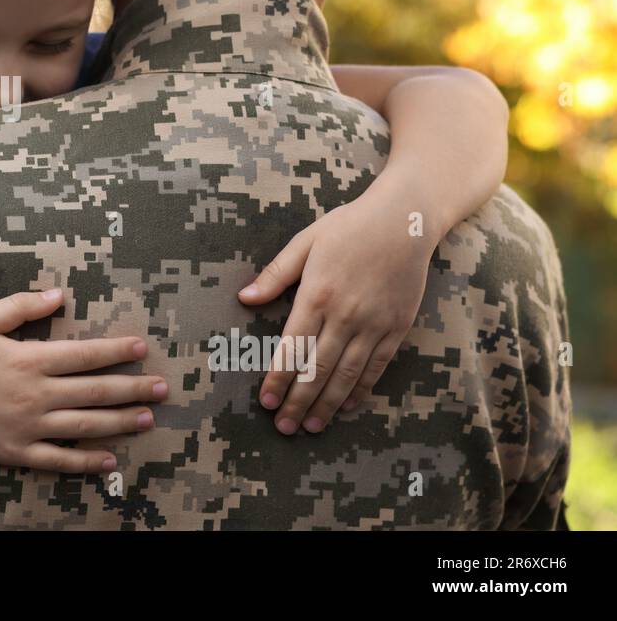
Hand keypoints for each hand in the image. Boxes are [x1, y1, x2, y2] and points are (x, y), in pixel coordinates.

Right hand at [0, 288, 166, 472]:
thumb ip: (21, 307)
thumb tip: (59, 295)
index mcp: (29, 360)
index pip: (84, 355)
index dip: (116, 351)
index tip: (142, 348)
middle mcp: (36, 394)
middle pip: (94, 391)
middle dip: (132, 388)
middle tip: (163, 388)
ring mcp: (29, 426)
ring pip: (85, 425)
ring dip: (120, 422)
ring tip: (147, 419)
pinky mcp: (17, 452)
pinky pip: (59, 459)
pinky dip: (86, 460)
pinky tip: (109, 459)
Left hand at [237, 198, 434, 433]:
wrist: (405, 221)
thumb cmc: (348, 227)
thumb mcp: (305, 242)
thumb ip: (275, 274)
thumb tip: (244, 297)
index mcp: (317, 294)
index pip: (292, 347)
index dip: (278, 378)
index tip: (265, 401)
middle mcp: (346, 315)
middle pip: (318, 369)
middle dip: (297, 401)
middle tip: (282, 427)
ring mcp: (374, 324)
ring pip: (347, 375)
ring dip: (327, 404)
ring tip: (310, 426)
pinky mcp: (397, 328)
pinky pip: (376, 367)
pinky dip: (360, 391)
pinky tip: (346, 407)